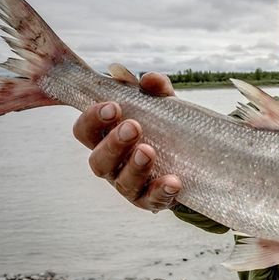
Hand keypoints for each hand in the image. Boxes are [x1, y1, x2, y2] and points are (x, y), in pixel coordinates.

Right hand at [72, 72, 181, 211]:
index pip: (86, 131)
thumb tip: (149, 79)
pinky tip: (174, 181)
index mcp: (107, 139)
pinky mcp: (152, 201)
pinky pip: (154, 200)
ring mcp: (131, 186)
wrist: (192, 162)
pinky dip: (162, 190)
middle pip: (99, 161)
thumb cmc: (164, 130)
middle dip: (114, 143)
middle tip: (133, 126)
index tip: (112, 106)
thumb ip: (156, 91)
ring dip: (135, 166)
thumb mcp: (162, 107)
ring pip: (123, 183)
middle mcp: (113, 166)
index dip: (93, 119)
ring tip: (148, 151)